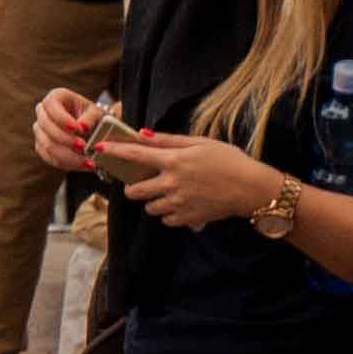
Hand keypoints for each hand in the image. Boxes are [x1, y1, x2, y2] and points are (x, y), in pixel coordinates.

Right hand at [33, 86, 107, 176]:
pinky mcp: (41, 147)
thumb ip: (90, 118)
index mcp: (55, 98)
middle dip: (65, 139)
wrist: (92, 130)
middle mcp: (43, 112)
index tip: (78, 129)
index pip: (51, 106)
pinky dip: (67, 164)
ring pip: (47, 145)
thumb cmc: (93, 118)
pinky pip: (50, 158)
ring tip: (88, 161)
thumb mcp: (97, 113)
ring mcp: (39, 130)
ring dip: (68, 156)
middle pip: (46, 127)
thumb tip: (82, 127)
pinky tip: (83, 165)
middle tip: (84, 147)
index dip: (62, 118)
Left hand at [94, 129, 279, 231]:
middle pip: (135, 191)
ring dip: (153, 202)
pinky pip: (167, 220)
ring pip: (150, 208)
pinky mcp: (189, 218)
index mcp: (174, 161)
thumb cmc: (229, 161)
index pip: (136, 155)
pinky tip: (180, 206)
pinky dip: (169, 214)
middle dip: (132, 189)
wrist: (253, 188)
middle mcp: (172, 183)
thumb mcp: (201, 143)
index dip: (114, 151)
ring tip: (166, 195)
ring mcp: (180, 203)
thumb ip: (170, 140)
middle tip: (139, 184)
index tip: (99, 148)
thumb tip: (143, 134)